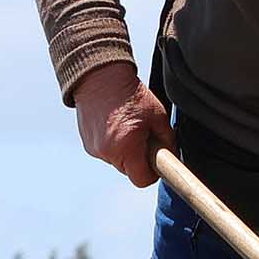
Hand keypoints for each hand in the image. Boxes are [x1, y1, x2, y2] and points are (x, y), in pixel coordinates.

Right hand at [68, 61, 166, 185]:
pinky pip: (106, 152)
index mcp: (127, 149)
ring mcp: (95, 149)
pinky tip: (115, 126)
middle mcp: (108, 153)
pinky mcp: (88, 144)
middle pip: (129, 171)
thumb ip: (167, 140)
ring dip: (125, 151)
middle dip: (138, 159)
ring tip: (128, 127)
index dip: (152, 173)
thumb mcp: (158, 116)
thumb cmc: (130, 95)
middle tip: (143, 137)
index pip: (142, 180)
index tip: (156, 162)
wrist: (101, 77)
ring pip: (117, 161)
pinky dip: (112, 144)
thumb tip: (170, 156)